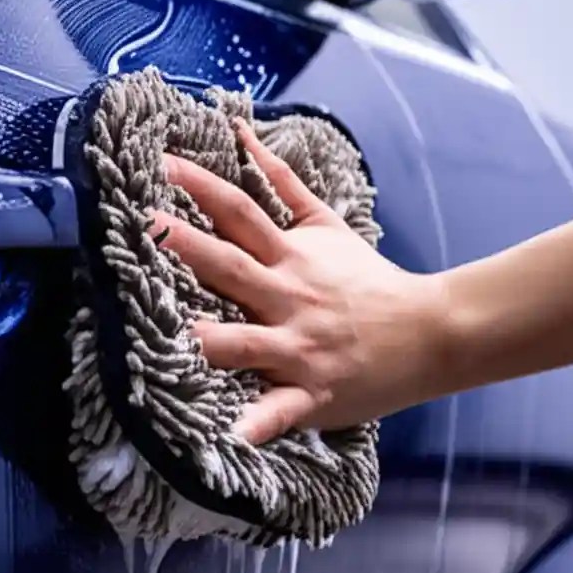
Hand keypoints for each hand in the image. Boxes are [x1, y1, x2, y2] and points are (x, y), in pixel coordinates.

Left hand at [151, 121, 449, 444]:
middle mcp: (289, 298)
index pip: (240, 212)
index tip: (161, 163)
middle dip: (187, 246)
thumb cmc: (368, 280)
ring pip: (245, 342)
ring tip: (172, 339)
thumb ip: (283, 181)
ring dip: (209, 341)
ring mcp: (299, 348)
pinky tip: (232, 437)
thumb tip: (243, 135)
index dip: (201, 185)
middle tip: (145, 226)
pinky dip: (259, 423)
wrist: (428, 333)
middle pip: (231, 267)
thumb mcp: (327, 225)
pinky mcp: (311, 392)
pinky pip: (281, 410)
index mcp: (292, 257)